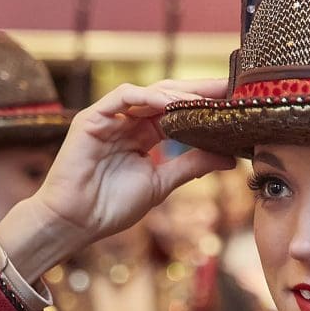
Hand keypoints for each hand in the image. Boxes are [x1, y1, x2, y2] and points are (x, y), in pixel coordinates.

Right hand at [0, 79, 234, 281]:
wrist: (74, 223)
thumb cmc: (110, 207)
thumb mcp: (161, 183)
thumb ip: (191, 166)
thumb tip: (230, 159)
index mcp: (143, 136)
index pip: (178, 112)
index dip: (204, 106)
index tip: (235, 103)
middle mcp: (127, 122)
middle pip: (167, 97)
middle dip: (197, 91)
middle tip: (228, 87)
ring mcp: (109, 118)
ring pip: (147, 93)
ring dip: (176, 93)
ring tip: (204, 99)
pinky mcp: (91, 118)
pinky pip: (122, 97)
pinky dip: (146, 97)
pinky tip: (168, 103)